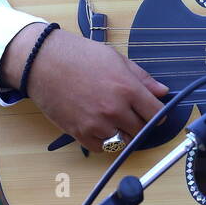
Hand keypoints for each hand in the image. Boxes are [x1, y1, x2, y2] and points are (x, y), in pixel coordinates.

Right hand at [0, 24, 171, 152]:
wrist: (43, 62)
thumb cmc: (79, 56)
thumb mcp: (116, 59)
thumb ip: (142, 78)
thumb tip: (162, 91)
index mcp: (127, 88)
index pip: (156, 113)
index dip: (159, 114)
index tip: (155, 113)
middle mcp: (114, 109)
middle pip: (141, 129)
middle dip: (141, 123)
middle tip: (133, 114)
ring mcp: (96, 124)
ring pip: (123, 141)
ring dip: (123, 134)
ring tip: (116, 120)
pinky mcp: (79, 133)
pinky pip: (101, 148)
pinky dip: (105, 142)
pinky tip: (101, 127)